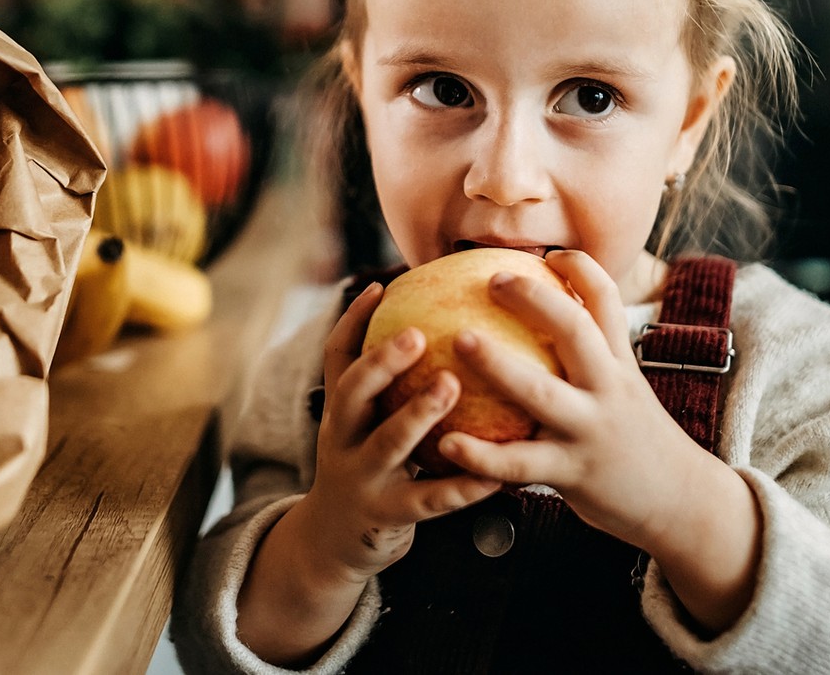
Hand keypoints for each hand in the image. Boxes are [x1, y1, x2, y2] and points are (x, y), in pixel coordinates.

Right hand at [284, 281, 502, 583]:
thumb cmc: (367, 465)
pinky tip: (496, 474)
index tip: (382, 288)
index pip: (336, 358)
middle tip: (418, 334)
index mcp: (340, 411)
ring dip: (417, 413)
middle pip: (351, 393)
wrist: (333, 543)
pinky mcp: (387, 515)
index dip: (354, 321)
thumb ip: (389, 385)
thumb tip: (437, 321)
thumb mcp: (364, 423)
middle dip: (380, 362)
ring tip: (452, 385)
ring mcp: (361, 478)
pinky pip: (429, 498)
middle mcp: (342, 439)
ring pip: (388, 442)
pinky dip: (462, 486)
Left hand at [435, 250, 715, 551]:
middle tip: (491, 280)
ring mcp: (591, 429)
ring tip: (459, 339)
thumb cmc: (637, 440)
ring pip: (541, 392)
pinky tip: (448, 443)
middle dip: (534, 299)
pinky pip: (520, 463)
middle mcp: (609, 389)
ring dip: (498, 363)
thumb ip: (594, 359)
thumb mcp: (626, 389)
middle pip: (575, 330)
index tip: (550, 253)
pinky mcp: (573, 472)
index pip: (607, 301)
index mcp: (620, 364)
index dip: (580, 269)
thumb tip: (548, 321)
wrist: (680, 502)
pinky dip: (482, 455)